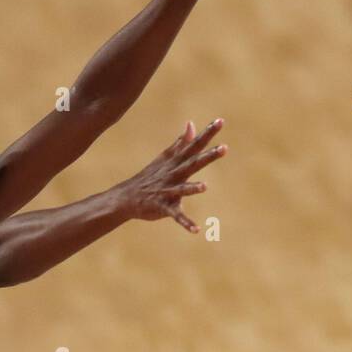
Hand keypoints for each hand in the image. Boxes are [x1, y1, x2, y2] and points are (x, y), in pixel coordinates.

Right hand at [120, 118, 226, 232]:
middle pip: (193, 163)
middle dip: (208, 156)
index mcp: (176, 162)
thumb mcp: (166, 157)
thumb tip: (191, 124)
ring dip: (193, 188)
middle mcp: (173, 174)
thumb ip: (181, 142)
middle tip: (224, 148)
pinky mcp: (163, 207)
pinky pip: (176, 215)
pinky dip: (186, 223)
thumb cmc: (151, 176)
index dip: (208, 133)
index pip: (194, 145)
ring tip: (204, 187)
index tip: (221, 121)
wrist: (127, 197)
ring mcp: (168, 190)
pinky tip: (196, 230)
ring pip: (182, 189)